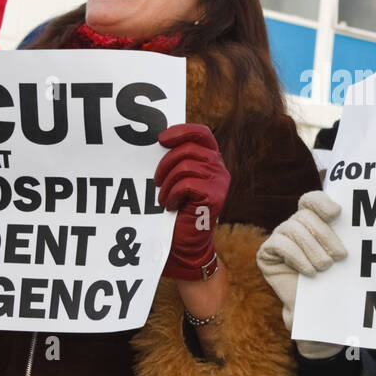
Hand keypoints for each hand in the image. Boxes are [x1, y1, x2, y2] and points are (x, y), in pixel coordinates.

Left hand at [154, 124, 229, 280]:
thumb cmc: (177, 211)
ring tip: (163, 197)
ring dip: (168, 182)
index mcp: (210, 159)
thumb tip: (157, 142)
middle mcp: (219, 168)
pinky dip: (172, 194)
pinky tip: (170, 205)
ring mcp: (219, 182)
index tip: (161, 139)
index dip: (181, 131)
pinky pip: (187, 183)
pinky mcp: (215, 197)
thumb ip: (176, 161)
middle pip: (189, 148)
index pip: (201, 133)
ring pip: (186, 165)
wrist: (186, 244)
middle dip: (166, 162)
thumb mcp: (176, 180)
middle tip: (156, 180)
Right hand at [257, 191, 346, 359]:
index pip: (311, 200)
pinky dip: (297, 257)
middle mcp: (293, 225)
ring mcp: (278, 237)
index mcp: (312, 220)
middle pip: (305, 216)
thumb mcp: (341, 256)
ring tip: (325, 268)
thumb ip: (343, 236)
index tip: (336, 213)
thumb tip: (349, 216)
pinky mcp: (266, 253)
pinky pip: (280, 245)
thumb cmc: (333, 280)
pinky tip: (309, 272)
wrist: (317, 310)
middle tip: (340, 257)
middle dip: (325, 235)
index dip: (321, 202)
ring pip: (293, 229)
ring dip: (313, 249)